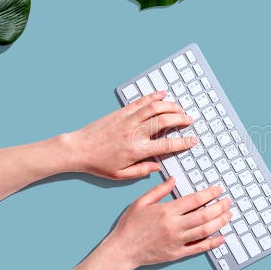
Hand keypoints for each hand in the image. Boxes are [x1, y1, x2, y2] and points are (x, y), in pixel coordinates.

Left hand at [62, 91, 197, 179]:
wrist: (77, 149)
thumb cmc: (98, 163)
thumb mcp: (121, 175)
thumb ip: (142, 171)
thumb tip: (158, 167)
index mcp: (138, 150)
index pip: (167, 145)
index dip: (184, 142)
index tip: (193, 141)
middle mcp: (135, 133)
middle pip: (165, 121)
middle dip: (181, 119)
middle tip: (189, 120)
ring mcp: (128, 120)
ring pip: (155, 107)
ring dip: (170, 106)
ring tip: (179, 108)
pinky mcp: (121, 112)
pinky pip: (140, 101)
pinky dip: (153, 96)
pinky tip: (162, 94)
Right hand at [103, 177, 232, 269]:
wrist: (121, 250)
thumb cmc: (129, 226)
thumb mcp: (141, 202)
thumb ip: (159, 190)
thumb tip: (173, 179)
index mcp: (166, 211)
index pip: (194, 200)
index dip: (209, 193)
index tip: (218, 189)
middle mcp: (174, 226)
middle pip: (204, 215)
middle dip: (219, 207)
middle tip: (228, 201)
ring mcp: (177, 241)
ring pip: (204, 231)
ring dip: (220, 222)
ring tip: (229, 215)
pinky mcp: (177, 253)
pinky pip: (198, 248)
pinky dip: (212, 243)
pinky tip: (222, 238)